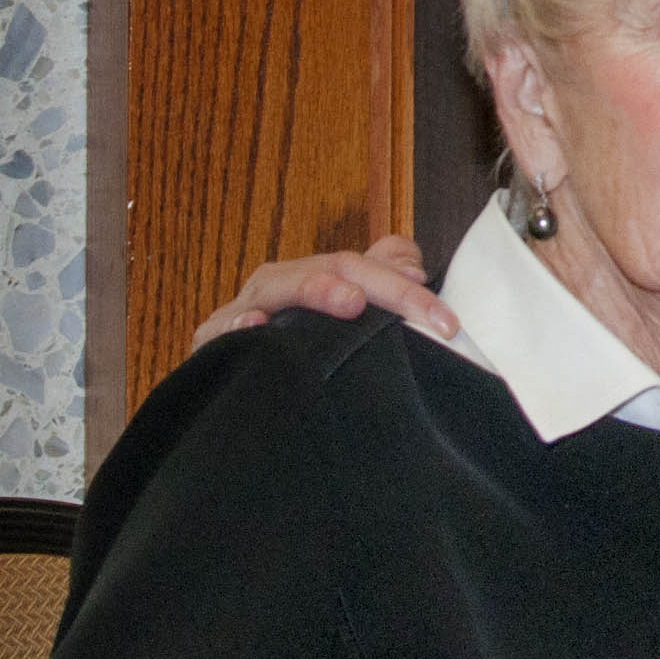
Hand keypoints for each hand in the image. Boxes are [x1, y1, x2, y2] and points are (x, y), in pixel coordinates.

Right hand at [190, 233, 454, 351]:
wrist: (243, 395)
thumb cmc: (300, 350)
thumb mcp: (345, 318)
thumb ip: (380, 282)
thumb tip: (412, 263)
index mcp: (312, 275)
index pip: (365, 266)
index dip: (407, 288)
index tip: (447, 323)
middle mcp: (279, 284)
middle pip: (333, 270)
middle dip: (382, 289)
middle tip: (419, 311)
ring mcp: (244, 310)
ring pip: (279, 288)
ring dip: (315, 290)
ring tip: (351, 301)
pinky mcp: (211, 343)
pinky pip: (220, 334)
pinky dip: (237, 328)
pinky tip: (255, 327)